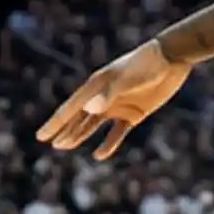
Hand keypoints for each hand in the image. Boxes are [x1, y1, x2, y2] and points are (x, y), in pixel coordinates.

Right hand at [36, 40, 191, 159]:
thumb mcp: (128, 78)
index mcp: (97, 85)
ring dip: (80, 135)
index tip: (40, 136)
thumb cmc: (148, 64)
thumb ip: (110, 94)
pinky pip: (117, 132)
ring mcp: (118, 104)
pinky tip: (99, 155)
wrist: (172, 58)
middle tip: (51, 144)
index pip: (71, 108)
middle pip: (79, 117)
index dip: (55, 122)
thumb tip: (90, 110)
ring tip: (65, 146)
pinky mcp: (134, 113)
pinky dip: (109, 143)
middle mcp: (104, 96)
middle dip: (65, 130)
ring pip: (93, 124)